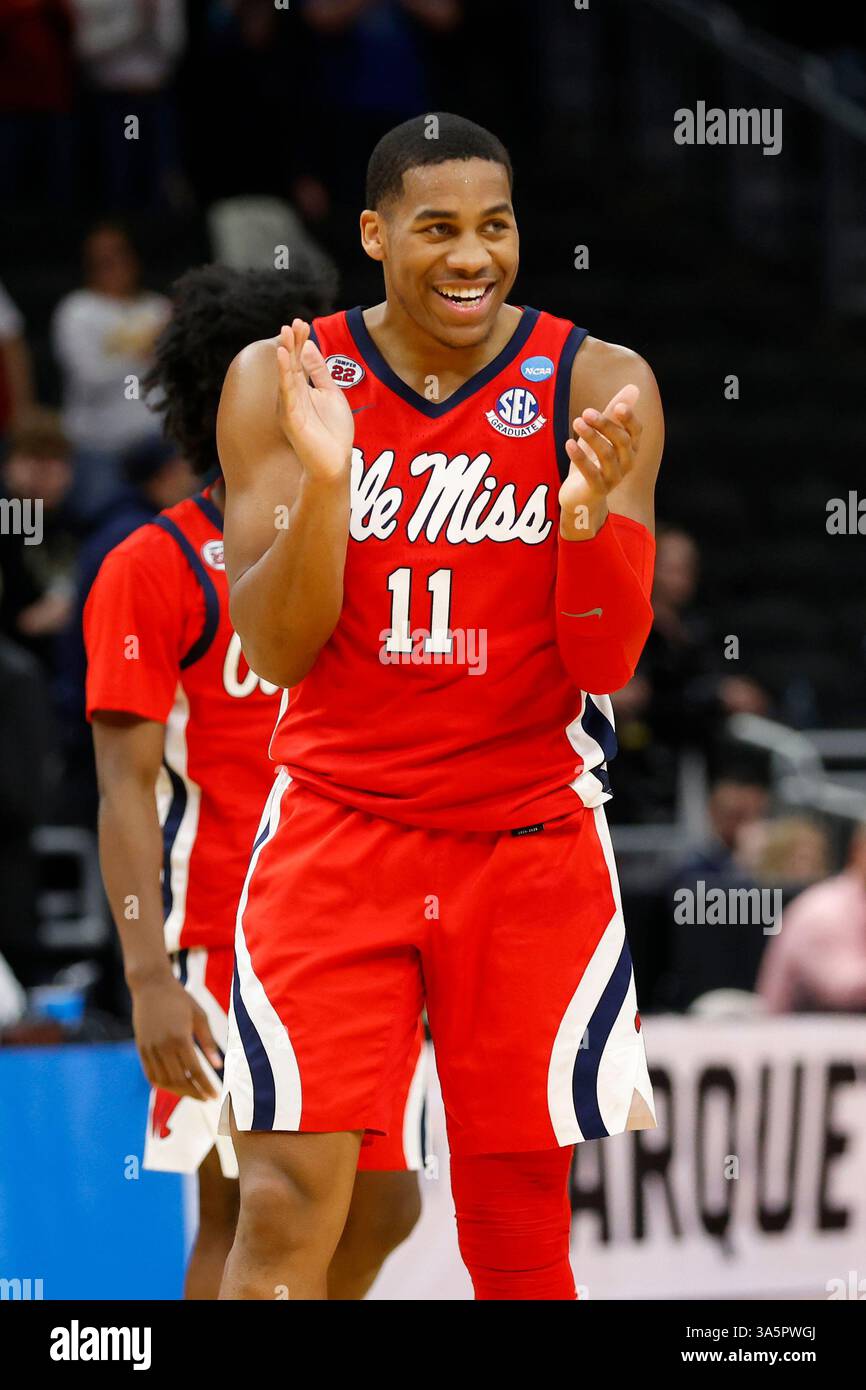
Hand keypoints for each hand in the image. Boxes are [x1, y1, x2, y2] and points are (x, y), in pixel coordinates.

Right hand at [131, 974, 221, 1100]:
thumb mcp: (200, 1016)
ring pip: (164, 1081)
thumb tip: (219, 1065)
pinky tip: (174, 1086)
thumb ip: (209, 1042)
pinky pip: (150, 1074)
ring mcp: (149, 1048)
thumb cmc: (180, 999)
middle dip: (194, 1092)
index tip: (215, 1095)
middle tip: (205, 1098)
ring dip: (179, 1091)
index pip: (195, 1070)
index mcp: (180, 1038)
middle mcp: (163, 1046)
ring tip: (192, 1093)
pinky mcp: (141, 1048)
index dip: (206, 1085)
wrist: (151, 986)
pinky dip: (163, 1084)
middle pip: (180, 1079)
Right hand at [276, 319, 353, 482]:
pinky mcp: (290, 418)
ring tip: (285, 334)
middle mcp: (291, 396)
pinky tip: (283, 358)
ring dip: (285, 354)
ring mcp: (289, 407)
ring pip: (286, 376)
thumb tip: (310, 345)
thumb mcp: (330, 393)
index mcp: (301, 389)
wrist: (335, 462)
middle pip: (291, 365)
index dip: (300, 342)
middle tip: (293, 323)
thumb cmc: (333, 431)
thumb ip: (320, 371)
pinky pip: (286, 393)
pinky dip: (284, 375)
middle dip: (292, 343)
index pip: (299, 360)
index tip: (302, 322)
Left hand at [560, 384, 642, 538]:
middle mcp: (626, 463)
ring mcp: (613, 478)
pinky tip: (569, 443)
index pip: (636, 431)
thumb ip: (614, 412)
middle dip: (605, 425)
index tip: (618, 406)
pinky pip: (591, 473)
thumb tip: (633, 387)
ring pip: (607, 455)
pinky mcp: (597, 489)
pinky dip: (580, 457)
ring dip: (591, 437)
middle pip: (622, 441)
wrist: (580, 496)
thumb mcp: (601, 434)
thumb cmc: (593, 460)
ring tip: (576, 422)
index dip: (629, 419)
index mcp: (630, 448)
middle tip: (586, 412)